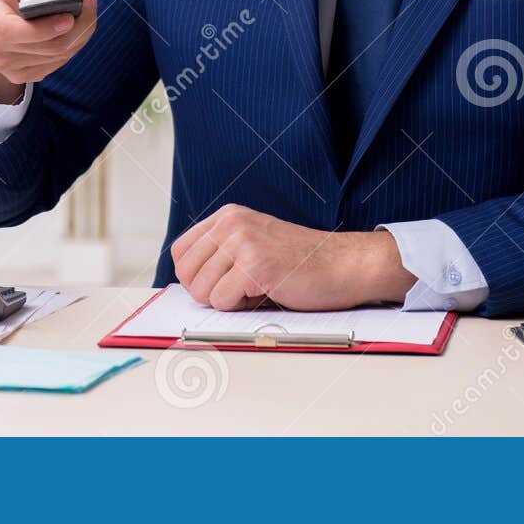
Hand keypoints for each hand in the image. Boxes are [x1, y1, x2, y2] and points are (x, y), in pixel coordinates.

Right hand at [0, 0, 98, 103]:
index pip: (9, 30)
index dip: (41, 28)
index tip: (67, 16)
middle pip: (45, 46)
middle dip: (77, 25)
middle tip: (89, 2)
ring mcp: (7, 65)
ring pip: (56, 55)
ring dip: (80, 33)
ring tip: (87, 9)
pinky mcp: (23, 75)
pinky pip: (57, 63)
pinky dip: (74, 44)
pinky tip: (77, 26)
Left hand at [170, 204, 415, 310]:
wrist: (344, 264)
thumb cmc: (301, 263)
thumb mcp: (253, 245)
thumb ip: (221, 255)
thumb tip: (187, 284)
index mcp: (228, 216)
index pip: (180, 252)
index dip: (194, 277)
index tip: (217, 284)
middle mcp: (231, 223)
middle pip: (187, 273)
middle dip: (208, 292)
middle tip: (240, 290)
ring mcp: (242, 241)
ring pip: (201, 290)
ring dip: (227, 300)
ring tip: (256, 288)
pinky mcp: (255, 264)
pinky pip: (222, 301)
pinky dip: (240, 307)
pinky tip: (265, 292)